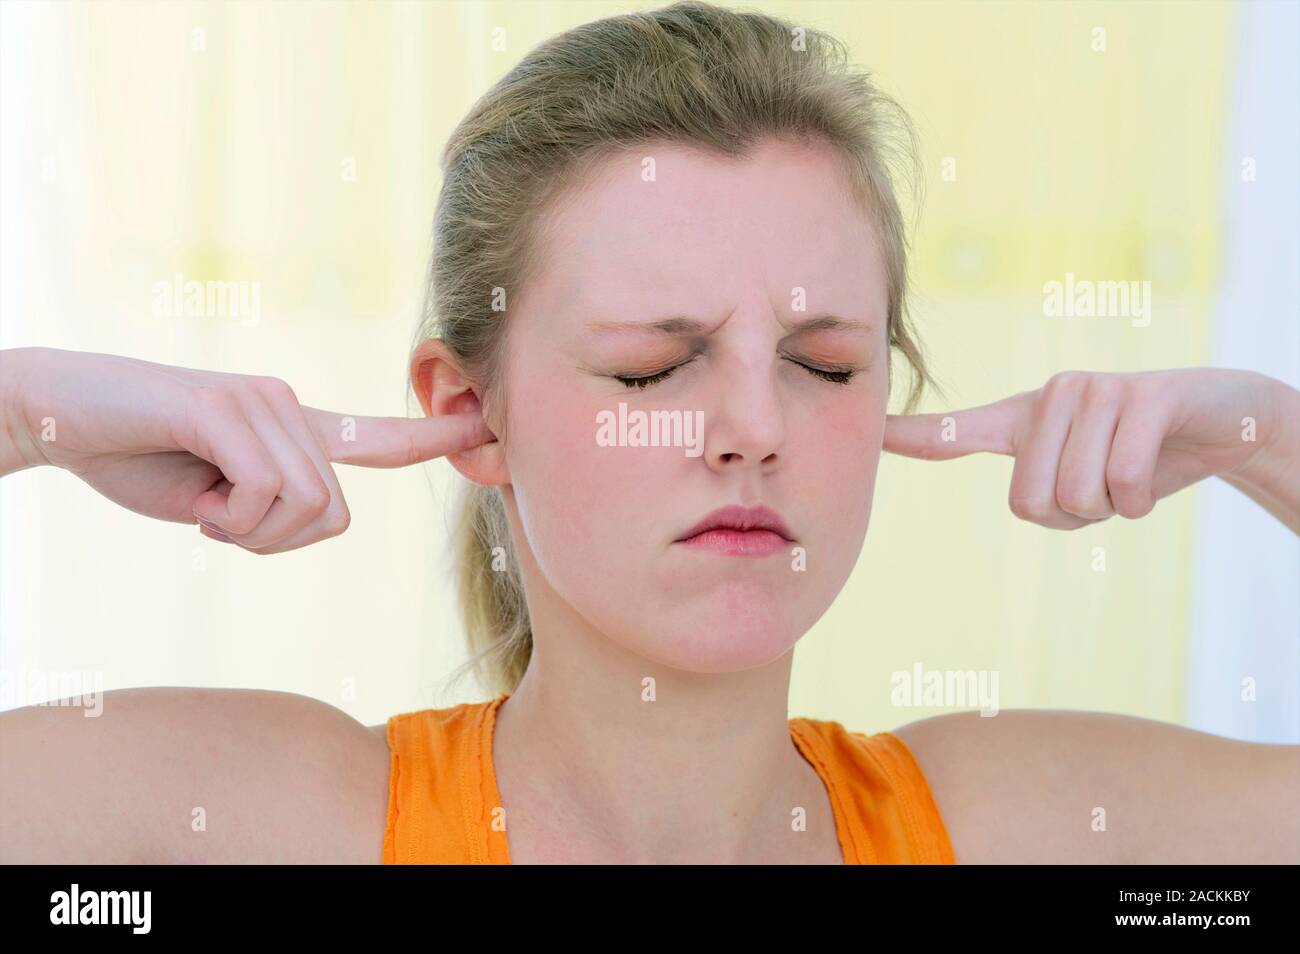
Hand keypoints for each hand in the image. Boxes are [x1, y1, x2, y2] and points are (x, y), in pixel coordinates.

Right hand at [7, 347, 493, 552]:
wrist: (55, 415)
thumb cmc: (135, 459)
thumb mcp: (217, 501)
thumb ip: (272, 508)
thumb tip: (315, 514)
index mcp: (292, 428)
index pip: (376, 437)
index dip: (430, 441)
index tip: (484, 427)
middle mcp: (290, 406)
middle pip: (334, 514)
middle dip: (275, 541)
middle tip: (217, 517)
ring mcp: (262, 403)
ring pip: (307, 508)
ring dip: (247, 531)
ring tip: (201, 499)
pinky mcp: (227, 408)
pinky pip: (265, 492)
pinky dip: (227, 517)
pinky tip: (192, 495)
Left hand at [883, 368, 1283, 529]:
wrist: (1224, 424)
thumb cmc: (1140, 457)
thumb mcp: (1084, 481)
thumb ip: (1049, 494)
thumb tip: (1032, 505)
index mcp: (1025, 419)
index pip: (955, 433)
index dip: (911, 437)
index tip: (869, 434)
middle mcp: (1051, 396)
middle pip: (1030, 503)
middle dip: (1074, 517)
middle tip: (1105, 487)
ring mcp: (1097, 390)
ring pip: (1078, 495)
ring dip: (1113, 509)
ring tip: (1131, 474)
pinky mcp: (1145, 396)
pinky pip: (1122, 482)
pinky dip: (1142, 501)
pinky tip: (1156, 473)